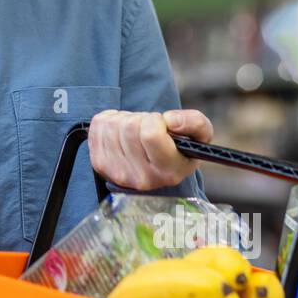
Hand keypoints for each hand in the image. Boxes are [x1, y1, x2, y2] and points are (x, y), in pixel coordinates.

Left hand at [87, 108, 212, 190]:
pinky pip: (97, 125)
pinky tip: (120, 132)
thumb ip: (194, 123)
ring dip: (125, 119)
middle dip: (141, 118)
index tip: (162, 125)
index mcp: (168, 171)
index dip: (156, 121)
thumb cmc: (178, 149)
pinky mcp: (99, 164)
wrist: (154, 167)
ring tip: (136, 131)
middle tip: (148, 128)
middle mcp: (141, 178)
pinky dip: (109, 120)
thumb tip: (170, 120)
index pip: (150, 134)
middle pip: (130, 127)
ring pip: (112, 124)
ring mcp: (117, 173)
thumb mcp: (199, 136)